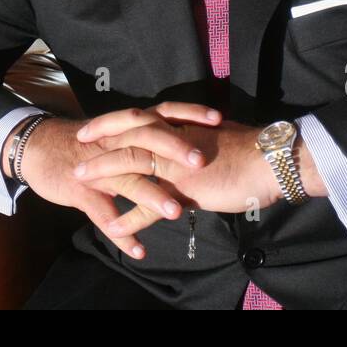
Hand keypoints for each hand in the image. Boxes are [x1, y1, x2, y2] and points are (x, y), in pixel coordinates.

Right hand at [17, 104, 220, 259]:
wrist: (38, 149)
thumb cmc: (82, 142)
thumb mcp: (115, 133)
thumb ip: (146, 137)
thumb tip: (184, 138)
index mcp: (127, 128)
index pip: (162, 113)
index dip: (188, 114)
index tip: (218, 118)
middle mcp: (115, 144)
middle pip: (148, 141)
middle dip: (175, 149)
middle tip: (201, 161)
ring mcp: (99, 168)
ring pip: (128, 180)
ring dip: (152, 197)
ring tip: (175, 212)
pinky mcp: (82, 191)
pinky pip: (103, 214)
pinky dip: (121, 234)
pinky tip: (139, 250)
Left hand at [76, 115, 281, 223]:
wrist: (269, 161)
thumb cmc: (247, 149)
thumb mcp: (213, 137)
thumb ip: (192, 139)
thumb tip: (185, 139)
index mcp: (179, 126)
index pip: (138, 118)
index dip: (111, 121)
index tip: (90, 127)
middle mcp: (174, 140)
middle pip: (127, 134)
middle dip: (99, 139)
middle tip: (77, 145)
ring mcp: (177, 163)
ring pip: (131, 162)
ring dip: (103, 171)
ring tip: (80, 180)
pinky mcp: (185, 187)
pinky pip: (151, 205)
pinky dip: (131, 217)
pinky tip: (115, 228)